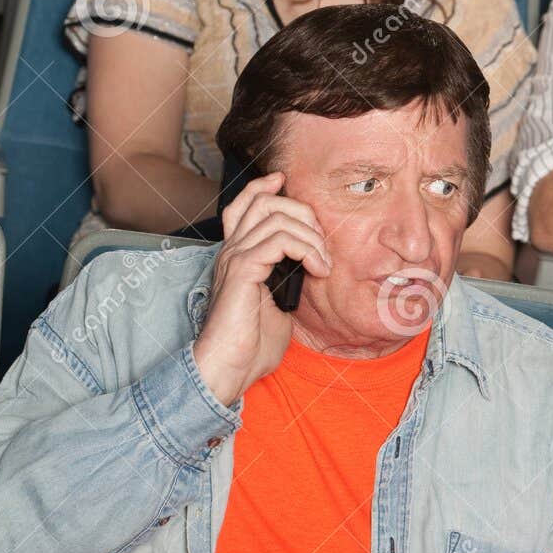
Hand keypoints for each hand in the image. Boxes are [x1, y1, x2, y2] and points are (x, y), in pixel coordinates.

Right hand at [192, 173, 331, 407]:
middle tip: (321, 243)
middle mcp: (232, 251)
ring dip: (311, 237)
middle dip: (302, 212)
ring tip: (323, 264)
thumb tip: (311, 270)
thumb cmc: (251, 346)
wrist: (229, 370)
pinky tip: (317, 270)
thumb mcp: (279, 307)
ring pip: (276, 218)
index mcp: (237, 257)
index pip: (243, 206)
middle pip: (265, 202)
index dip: (263, 187)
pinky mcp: (242, 271)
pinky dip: (306, 249)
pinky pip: (279, 240)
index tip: (285, 182)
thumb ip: (289, 283)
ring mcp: (235, 259)